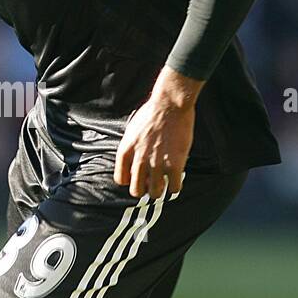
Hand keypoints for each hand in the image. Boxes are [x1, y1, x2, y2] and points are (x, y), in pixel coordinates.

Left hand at [114, 69, 201, 199]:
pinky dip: (175, 186)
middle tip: (152, 181)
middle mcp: (139, 160)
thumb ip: (131, 149)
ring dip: (160, 190)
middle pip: (136, 191)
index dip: (131, 180)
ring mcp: (157, 164)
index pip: (121, 179)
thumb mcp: (132, 131)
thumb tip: (133, 162)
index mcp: (125, 152)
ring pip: (155, 193)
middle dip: (145, 188)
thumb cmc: (152, 113)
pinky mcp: (175, 164)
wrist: (169, 104)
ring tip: (165, 182)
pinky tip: (176, 179)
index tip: (139, 176)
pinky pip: (174, 188)